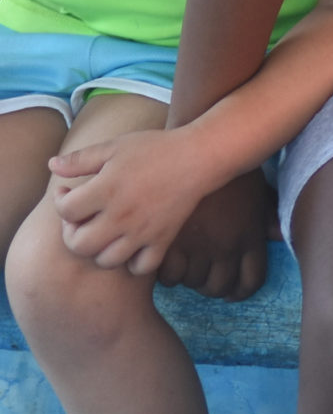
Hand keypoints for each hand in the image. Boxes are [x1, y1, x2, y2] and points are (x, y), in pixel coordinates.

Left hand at [50, 127, 226, 277]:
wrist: (200, 156)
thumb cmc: (156, 148)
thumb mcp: (115, 146)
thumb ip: (80, 158)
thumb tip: (51, 166)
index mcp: (106, 189)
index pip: (65, 211)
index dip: (60, 200)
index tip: (69, 190)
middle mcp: (122, 215)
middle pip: (79, 245)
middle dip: (73, 233)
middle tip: (82, 218)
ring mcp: (143, 231)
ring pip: (106, 260)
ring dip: (100, 249)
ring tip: (104, 233)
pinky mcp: (163, 239)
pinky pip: (141, 267)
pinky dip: (133, 262)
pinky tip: (131, 244)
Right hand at [151, 169, 274, 298]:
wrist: (195, 150)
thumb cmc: (226, 169)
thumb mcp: (254, 191)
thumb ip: (266, 214)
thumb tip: (276, 233)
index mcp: (250, 235)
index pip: (252, 280)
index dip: (241, 291)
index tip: (230, 293)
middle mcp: (227, 246)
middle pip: (219, 287)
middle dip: (210, 286)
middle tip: (201, 276)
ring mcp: (198, 246)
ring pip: (191, 282)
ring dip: (187, 278)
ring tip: (183, 265)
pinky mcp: (168, 243)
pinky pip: (167, 276)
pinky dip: (166, 274)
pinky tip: (165, 261)